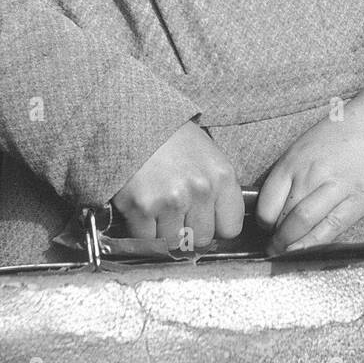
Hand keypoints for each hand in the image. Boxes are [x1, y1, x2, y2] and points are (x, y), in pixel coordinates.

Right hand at [110, 120, 242, 245]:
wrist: (133, 119)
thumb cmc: (172, 139)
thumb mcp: (208, 156)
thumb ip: (218, 191)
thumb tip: (218, 231)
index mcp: (222, 176)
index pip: (230, 229)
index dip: (216, 227)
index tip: (204, 219)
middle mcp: (200, 190)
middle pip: (201, 240)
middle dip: (188, 232)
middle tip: (176, 212)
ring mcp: (171, 200)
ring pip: (173, 243)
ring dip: (163, 232)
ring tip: (157, 205)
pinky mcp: (141, 207)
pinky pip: (146, 239)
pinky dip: (141, 230)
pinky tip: (141, 207)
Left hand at [259, 32, 363, 254]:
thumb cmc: (340, 135)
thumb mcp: (304, 147)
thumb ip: (289, 174)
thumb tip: (273, 205)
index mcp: (294, 160)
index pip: (267, 201)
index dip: (262, 221)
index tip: (264, 227)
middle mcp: (312, 173)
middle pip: (284, 216)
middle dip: (276, 237)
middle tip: (274, 246)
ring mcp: (337, 188)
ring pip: (304, 224)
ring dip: (291, 244)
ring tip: (286, 251)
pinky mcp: (359, 201)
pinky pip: (331, 229)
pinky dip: (314, 244)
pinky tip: (305, 249)